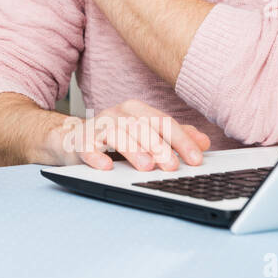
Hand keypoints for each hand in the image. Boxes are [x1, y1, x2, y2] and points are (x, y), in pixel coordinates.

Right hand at [48, 99, 211, 171]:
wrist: (73, 138)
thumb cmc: (115, 138)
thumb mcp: (146, 135)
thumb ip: (174, 137)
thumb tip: (203, 142)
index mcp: (137, 111)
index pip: (164, 122)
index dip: (182, 141)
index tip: (196, 160)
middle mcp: (118, 114)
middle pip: (142, 126)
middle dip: (159, 146)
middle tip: (172, 166)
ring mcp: (98, 126)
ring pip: (117, 133)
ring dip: (133, 149)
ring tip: (146, 166)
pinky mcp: (80, 140)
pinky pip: (87, 146)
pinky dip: (96, 155)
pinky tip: (106, 165)